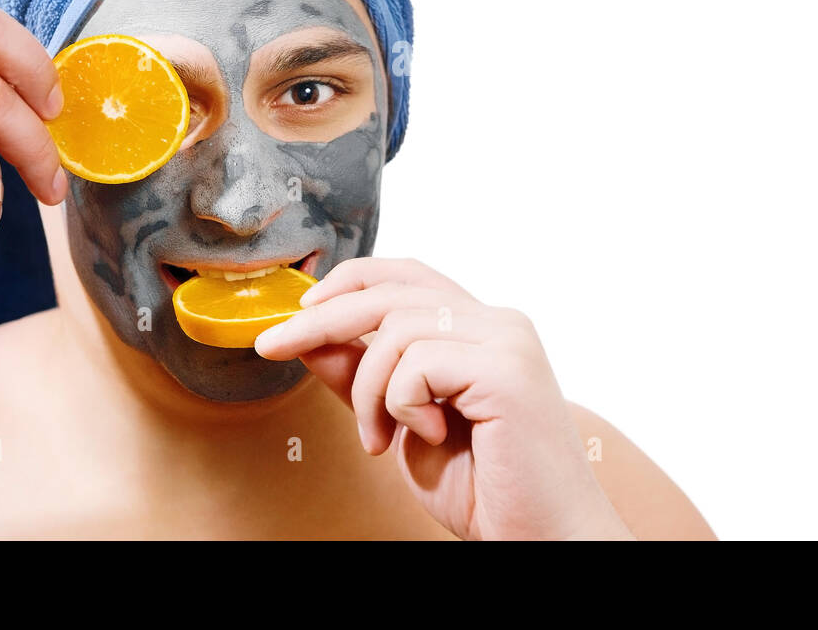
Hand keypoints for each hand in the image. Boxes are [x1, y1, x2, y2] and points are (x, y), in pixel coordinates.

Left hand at [254, 257, 633, 539]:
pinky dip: (400, 404)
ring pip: (395, 330)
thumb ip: (366, 378)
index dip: (348, 283)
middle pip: (389, 292)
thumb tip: (312, 337)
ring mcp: (507, 342)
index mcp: (481, 328)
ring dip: (367, 390)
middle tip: (272, 347)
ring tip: (380, 439)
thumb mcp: (404, 425)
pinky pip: (417, 364)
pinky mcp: (507, 371)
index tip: (298, 313)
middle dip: (319, 320)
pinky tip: (427, 436)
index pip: (405, 275)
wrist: (545, 542)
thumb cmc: (486, 491)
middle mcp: (499, 322)